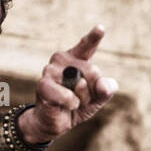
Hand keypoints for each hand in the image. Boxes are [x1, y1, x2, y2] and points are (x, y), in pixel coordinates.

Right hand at [17, 24, 118, 143]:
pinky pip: (68, 96)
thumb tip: (104, 86)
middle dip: (92, 91)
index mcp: (76, 58)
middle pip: (93, 72)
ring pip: (81, 84)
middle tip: (79, 98)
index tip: (101, 28)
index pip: (87, 46)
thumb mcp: (98, 98)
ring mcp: (50, 70)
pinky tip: (65, 106)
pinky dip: (71, 104)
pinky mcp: (43, 85)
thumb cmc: (77, 105)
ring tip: (70, 102)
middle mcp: (62, 60)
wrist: (56, 123)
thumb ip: (106, 89)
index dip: (94, 37)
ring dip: (81, 99)